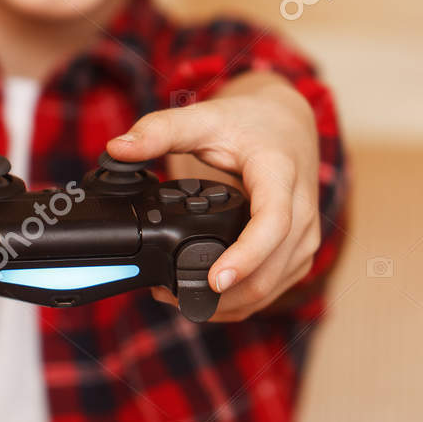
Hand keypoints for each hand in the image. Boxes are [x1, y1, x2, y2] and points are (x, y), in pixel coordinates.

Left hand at [105, 73, 322, 320]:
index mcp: (281, 175)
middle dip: (218, 293)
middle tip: (165, 293)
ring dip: (226, 303)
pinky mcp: (299, 254)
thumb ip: (160, 131)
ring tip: (176, 294)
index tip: (215, 279)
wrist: (287, 127)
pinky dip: (238, 301)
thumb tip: (117, 147)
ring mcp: (305, 238)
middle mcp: (302, 212)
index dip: (246, 256)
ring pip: (269, 289)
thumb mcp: (205, 118)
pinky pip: (272, 291)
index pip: (273, 223)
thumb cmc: (249, 123)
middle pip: (269, 270)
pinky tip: (206, 295)